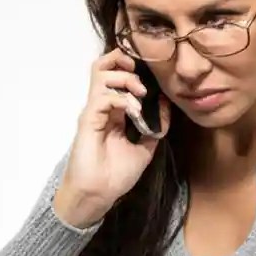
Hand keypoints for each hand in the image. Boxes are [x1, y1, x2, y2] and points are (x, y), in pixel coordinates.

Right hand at [55, 48, 171, 228]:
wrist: (98, 194)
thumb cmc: (116, 175)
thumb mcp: (144, 149)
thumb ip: (155, 128)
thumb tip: (167, 106)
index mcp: (113, 111)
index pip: (118, 76)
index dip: (133, 69)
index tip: (154, 78)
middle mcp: (102, 106)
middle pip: (103, 65)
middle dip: (123, 61)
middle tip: (143, 77)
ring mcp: (94, 111)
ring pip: (101, 73)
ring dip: (125, 78)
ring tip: (140, 93)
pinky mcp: (88, 119)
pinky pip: (103, 97)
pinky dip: (123, 99)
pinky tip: (135, 112)